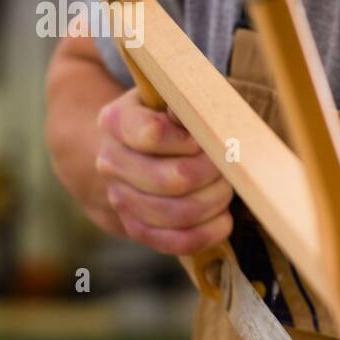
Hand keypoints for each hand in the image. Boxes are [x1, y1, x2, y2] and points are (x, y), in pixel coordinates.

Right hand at [95, 87, 233, 254]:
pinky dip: (208, 233)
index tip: (207, 137)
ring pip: (179, 213)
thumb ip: (188, 102)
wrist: (134, 152)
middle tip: (229, 165)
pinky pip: (176, 242)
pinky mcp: (136, 228)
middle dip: (214, 173)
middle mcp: (111, 162)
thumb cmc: (167, 119)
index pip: (154, 134)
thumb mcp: (172, 97)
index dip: (192, 140)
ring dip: (215, 201)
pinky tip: (223, 219)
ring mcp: (120, 199)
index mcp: (116, 121)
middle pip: (175, 179)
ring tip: (226, 188)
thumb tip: (209, 121)